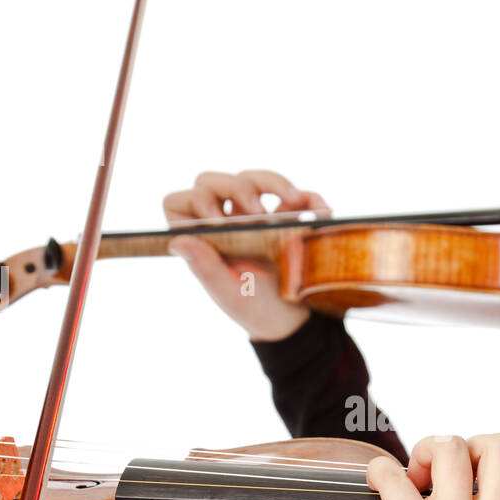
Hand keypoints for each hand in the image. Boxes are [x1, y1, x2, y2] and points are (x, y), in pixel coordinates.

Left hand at [162, 169, 329, 340]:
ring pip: (252, 178)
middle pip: (213, 181)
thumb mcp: (230, 294)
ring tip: (294, 202)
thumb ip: (205, 268)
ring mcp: (255, 216)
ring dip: (274, 183)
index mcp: (203, 239)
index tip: (219, 221)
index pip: (179, 203)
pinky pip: (296, 194)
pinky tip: (321, 213)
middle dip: (236, 188)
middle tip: (259, 217)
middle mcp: (224, 222)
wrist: (296, 322)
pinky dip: (309, 199)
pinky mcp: (285, 217)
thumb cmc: (257, 309)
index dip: (194, 202)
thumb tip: (178, 241)